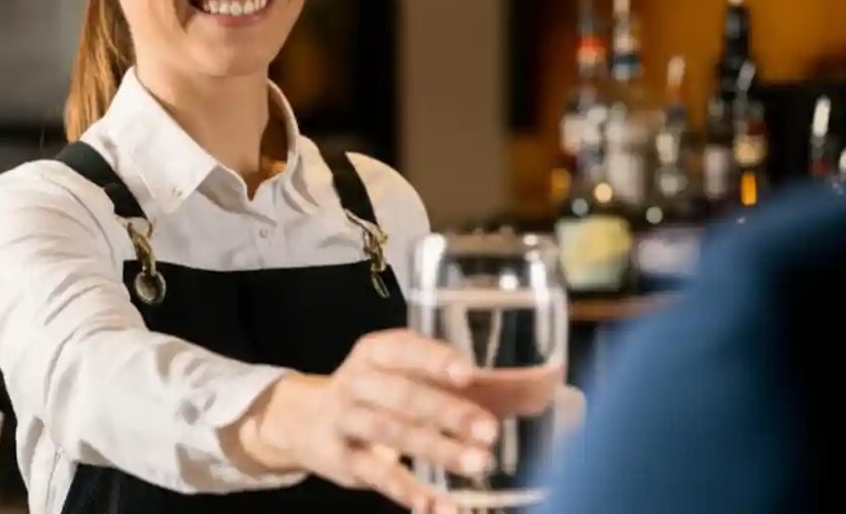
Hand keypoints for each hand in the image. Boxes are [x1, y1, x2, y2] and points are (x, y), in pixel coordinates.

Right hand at [240, 329, 499, 512]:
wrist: (304, 420)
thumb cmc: (377, 391)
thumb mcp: (406, 375)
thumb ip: (463, 381)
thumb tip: (542, 385)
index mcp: (377, 352)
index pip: (404, 348)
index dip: (435, 359)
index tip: (469, 374)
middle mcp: (357, 380)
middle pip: (402, 395)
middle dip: (448, 412)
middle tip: (489, 431)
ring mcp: (345, 420)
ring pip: (391, 433)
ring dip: (436, 450)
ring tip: (477, 465)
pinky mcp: (342, 459)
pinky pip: (377, 475)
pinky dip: (409, 491)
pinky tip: (438, 507)